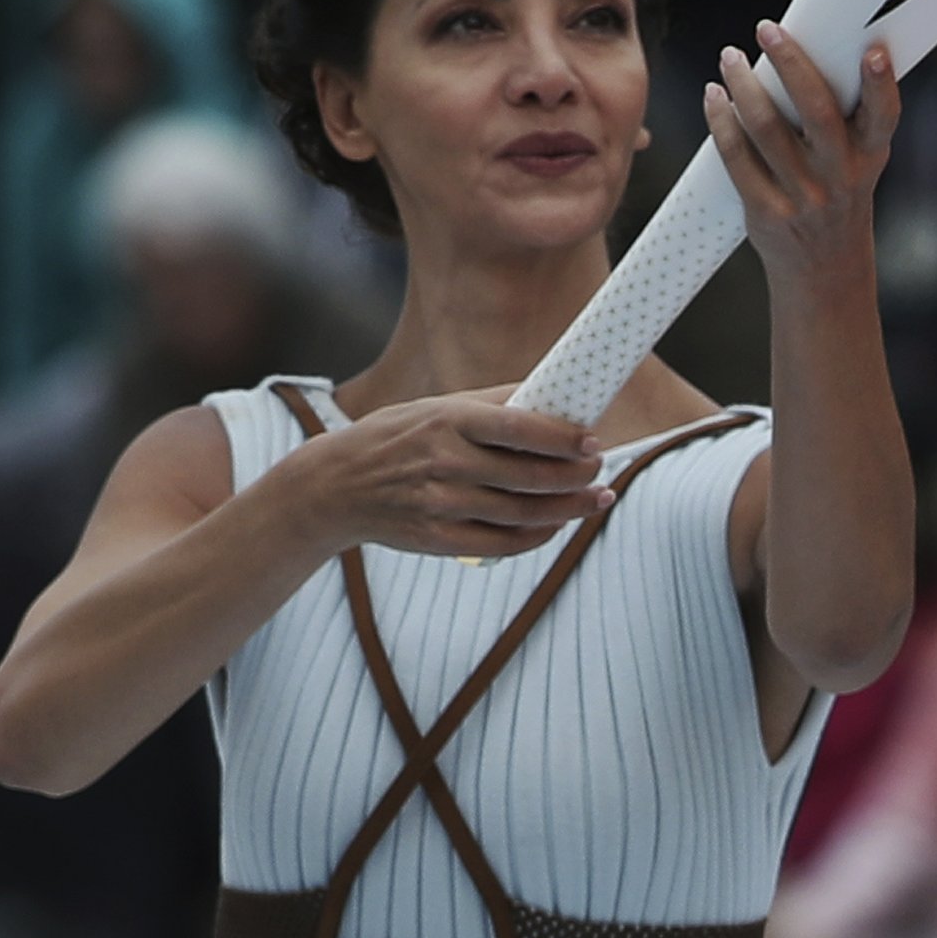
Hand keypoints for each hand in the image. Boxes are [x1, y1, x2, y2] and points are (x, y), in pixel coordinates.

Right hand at [284, 384, 610, 559]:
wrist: (334, 487)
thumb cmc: (397, 437)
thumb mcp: (437, 407)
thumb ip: (494, 402)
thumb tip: (553, 393)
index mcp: (448, 421)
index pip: (519, 428)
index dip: (563, 438)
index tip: (593, 441)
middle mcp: (444, 462)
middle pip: (528, 476)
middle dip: (577, 476)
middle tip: (602, 470)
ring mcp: (439, 504)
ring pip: (522, 513)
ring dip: (569, 508)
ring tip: (597, 499)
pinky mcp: (435, 538)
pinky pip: (501, 543)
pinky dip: (537, 535)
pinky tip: (558, 523)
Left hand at [706, 24, 900, 285]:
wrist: (824, 268)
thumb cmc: (840, 196)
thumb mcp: (860, 162)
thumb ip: (846, 119)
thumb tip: (804, 54)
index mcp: (869, 157)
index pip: (883, 116)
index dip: (881, 85)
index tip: (873, 52)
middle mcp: (840, 176)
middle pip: (816, 111)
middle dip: (791, 63)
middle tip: (767, 28)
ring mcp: (802, 196)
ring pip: (766, 127)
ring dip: (744, 84)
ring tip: (731, 57)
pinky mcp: (766, 211)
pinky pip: (736, 157)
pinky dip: (721, 121)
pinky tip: (715, 98)